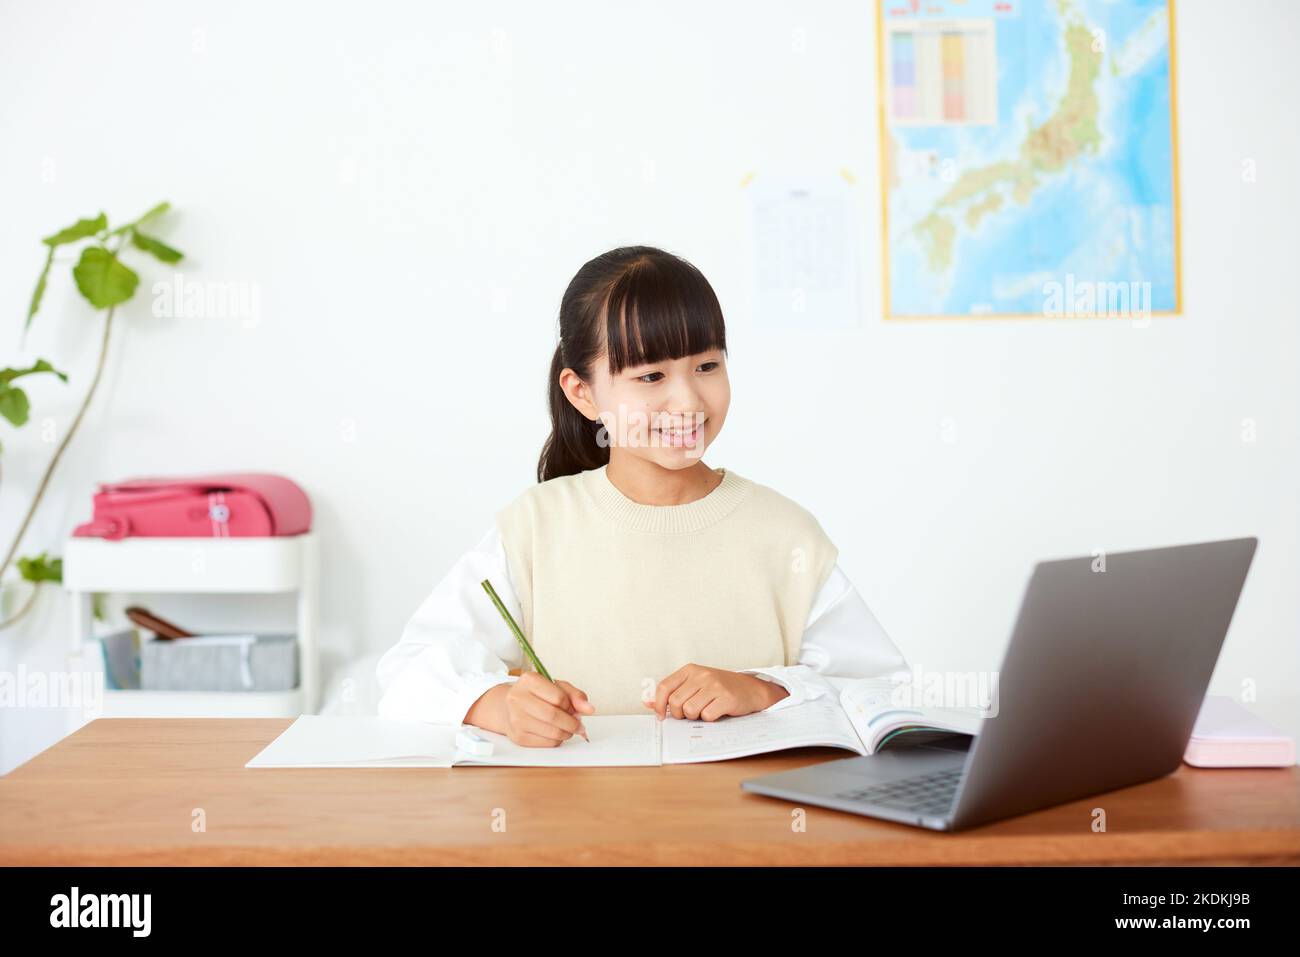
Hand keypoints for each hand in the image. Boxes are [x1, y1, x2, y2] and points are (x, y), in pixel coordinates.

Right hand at [504, 672, 594, 747]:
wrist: (507, 707)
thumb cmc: (536, 695)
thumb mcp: (556, 687)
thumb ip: (575, 695)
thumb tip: (589, 709)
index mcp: (529, 680)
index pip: (558, 697)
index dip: (571, 705)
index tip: (574, 709)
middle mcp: (518, 698)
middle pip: (553, 716)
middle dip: (572, 723)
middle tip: (578, 725)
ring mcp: (516, 719)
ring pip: (552, 732)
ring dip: (566, 733)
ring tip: (568, 728)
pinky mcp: (518, 736)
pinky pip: (547, 743)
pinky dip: (557, 740)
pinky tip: (556, 733)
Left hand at [643, 664, 786, 720]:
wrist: (751, 689)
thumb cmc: (720, 688)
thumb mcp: (695, 685)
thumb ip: (672, 692)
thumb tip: (648, 702)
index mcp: (690, 670)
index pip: (664, 687)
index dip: (659, 705)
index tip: (661, 716)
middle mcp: (701, 675)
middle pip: (675, 703)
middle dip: (680, 714)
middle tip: (690, 713)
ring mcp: (714, 685)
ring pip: (690, 711)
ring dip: (695, 717)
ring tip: (705, 711)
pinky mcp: (726, 697)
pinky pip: (707, 716)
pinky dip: (710, 719)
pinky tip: (717, 712)